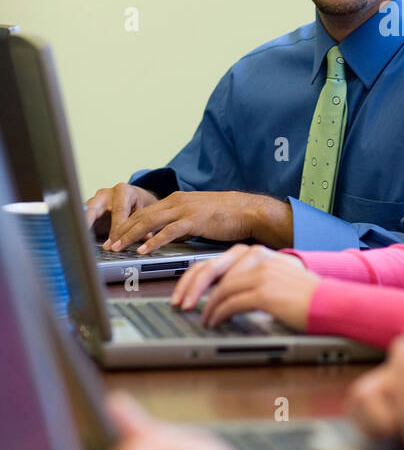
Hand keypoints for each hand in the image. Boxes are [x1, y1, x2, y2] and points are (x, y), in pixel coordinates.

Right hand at [84, 183, 157, 246]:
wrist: (132, 198)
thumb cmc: (138, 204)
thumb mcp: (144, 211)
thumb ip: (144, 224)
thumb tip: (146, 238)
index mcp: (122, 191)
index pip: (118, 211)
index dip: (116, 228)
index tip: (115, 243)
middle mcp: (106, 194)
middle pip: (94, 208)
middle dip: (88, 223)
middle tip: (84, 237)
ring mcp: (94, 201)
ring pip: (84, 213)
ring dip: (81, 227)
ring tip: (77, 239)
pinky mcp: (87, 211)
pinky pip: (81, 219)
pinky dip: (80, 230)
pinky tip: (78, 239)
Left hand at [97, 190, 272, 254]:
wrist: (249, 210)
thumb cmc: (227, 215)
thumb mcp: (197, 217)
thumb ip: (180, 225)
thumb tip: (166, 238)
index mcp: (176, 200)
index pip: (144, 211)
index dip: (126, 224)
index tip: (115, 237)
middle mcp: (177, 201)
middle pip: (141, 215)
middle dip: (122, 230)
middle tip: (108, 245)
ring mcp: (185, 209)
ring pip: (149, 221)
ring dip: (131, 235)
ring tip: (118, 247)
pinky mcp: (194, 220)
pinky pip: (168, 231)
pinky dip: (153, 240)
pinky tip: (143, 250)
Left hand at [171, 244, 314, 330]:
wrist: (328, 301)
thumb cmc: (303, 294)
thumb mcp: (275, 276)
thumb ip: (251, 277)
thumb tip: (222, 291)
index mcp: (257, 252)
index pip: (215, 261)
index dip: (194, 278)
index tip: (183, 292)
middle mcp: (257, 258)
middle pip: (210, 269)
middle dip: (190, 288)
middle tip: (180, 304)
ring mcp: (260, 273)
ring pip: (220, 289)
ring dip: (206, 307)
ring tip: (202, 319)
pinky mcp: (264, 292)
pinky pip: (230, 303)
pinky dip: (218, 314)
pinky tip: (214, 322)